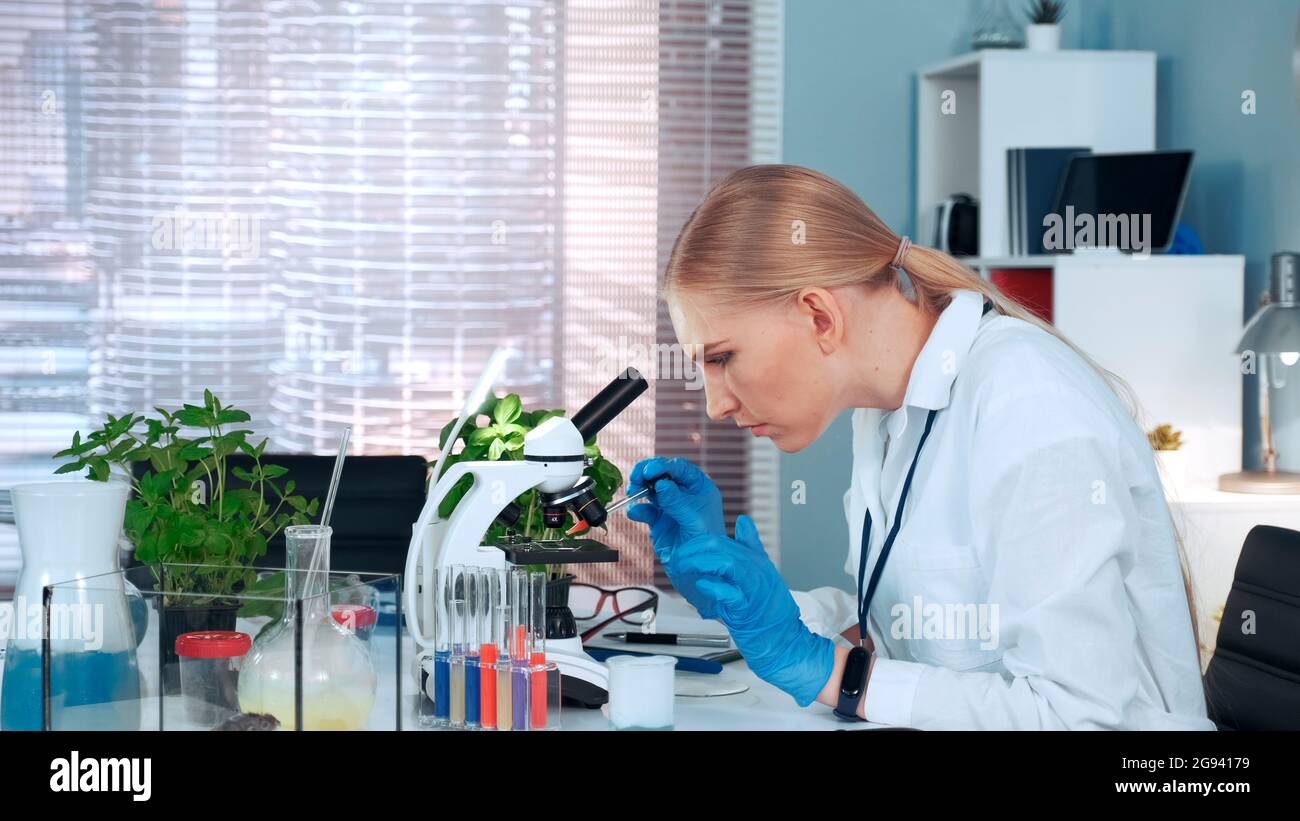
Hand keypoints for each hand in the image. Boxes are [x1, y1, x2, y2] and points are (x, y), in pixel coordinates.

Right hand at [625, 456, 724, 562]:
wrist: (697, 571)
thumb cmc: (706, 543)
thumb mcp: (694, 520)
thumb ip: (677, 502)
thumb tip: (662, 484)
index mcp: (699, 487)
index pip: (680, 468)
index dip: (664, 466)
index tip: (650, 470)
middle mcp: (684, 493)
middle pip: (662, 474)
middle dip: (647, 473)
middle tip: (636, 478)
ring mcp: (670, 506)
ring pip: (651, 488)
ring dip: (639, 488)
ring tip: (633, 492)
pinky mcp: (658, 520)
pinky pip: (645, 509)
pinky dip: (637, 509)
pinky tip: (634, 512)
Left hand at [666, 515, 834, 707]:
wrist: (786, 642)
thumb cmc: (771, 613)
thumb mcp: (763, 573)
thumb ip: (752, 548)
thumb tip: (744, 521)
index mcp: (757, 562)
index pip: (725, 541)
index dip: (700, 542)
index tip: (685, 550)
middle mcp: (757, 571)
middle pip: (723, 548)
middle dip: (695, 550)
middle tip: (678, 559)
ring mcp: (754, 589)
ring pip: (728, 563)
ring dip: (701, 563)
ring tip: (684, 568)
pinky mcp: (749, 610)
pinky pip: (731, 594)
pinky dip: (714, 588)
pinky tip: (702, 586)